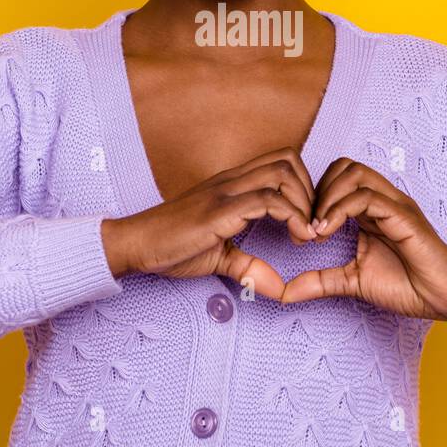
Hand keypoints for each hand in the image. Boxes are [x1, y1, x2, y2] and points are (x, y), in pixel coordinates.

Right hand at [100, 147, 316, 301]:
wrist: (135, 244)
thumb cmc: (171, 246)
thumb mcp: (219, 257)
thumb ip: (249, 267)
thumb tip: (279, 288)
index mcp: (232, 184)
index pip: (280, 161)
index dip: (303, 187)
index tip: (306, 223)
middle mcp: (231, 180)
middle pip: (288, 159)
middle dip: (310, 191)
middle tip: (311, 225)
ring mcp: (225, 192)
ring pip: (282, 173)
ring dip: (304, 202)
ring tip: (306, 233)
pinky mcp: (220, 210)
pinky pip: (267, 200)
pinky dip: (292, 217)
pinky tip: (296, 238)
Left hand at [279, 158, 446, 321]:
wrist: (444, 299)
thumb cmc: (407, 287)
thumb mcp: (351, 281)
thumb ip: (319, 281)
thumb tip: (284, 292)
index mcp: (370, 210)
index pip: (337, 178)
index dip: (313, 198)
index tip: (302, 231)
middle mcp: (382, 200)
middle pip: (343, 165)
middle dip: (318, 190)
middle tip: (308, 226)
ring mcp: (394, 205)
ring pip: (354, 173)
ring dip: (327, 197)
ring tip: (318, 229)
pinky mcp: (403, 216)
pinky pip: (367, 198)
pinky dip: (340, 211)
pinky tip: (328, 232)